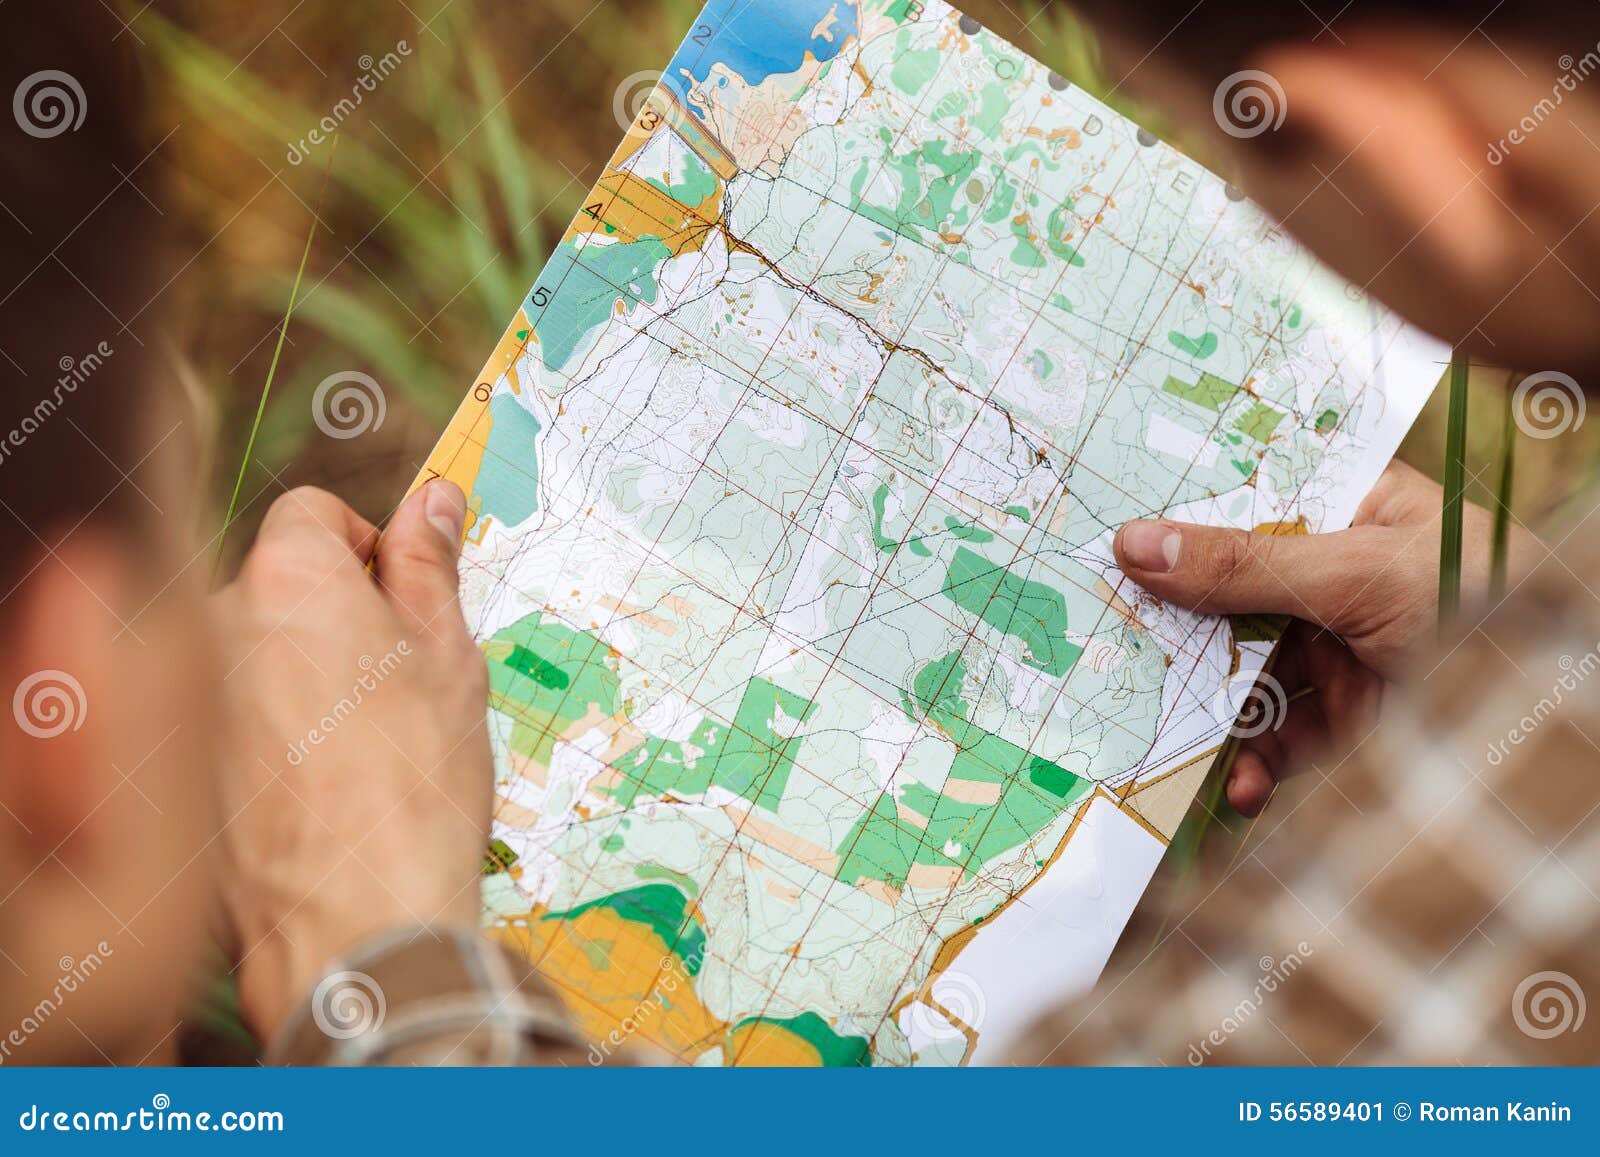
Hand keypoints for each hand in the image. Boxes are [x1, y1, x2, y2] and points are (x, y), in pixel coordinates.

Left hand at [211, 481, 492, 1040]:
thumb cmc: (415, 782)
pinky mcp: (173, 761)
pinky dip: (268, 733)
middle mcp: (216, 624)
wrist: (355, 915)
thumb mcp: (448, 657)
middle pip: (279, 586)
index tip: (402, 601)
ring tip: (360, 746)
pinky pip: (228, 717)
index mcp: (288, 579)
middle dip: (335, 615)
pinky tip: (320, 786)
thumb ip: (430, 565)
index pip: (313, 513)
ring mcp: (186, 697)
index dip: (367, 548)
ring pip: (253, 654)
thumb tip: (433, 498)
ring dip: (301, 675)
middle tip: (396, 682)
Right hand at [1113, 461, 1526, 816]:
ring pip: (1242, 676)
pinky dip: (1253, 767)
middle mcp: (1337, 579)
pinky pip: (1278, 741)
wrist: (1562, 728)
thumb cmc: (1485, 605)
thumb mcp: (1361, 573)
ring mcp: (1339, 654)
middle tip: (1105, 643)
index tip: (1098, 528)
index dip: (1175, 518)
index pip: (1245, 505)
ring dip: (1207, 713)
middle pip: (1227, 597)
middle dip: (1172, 627)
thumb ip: (1245, 566)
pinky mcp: (1350, 726)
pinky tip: (1244, 787)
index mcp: (1351, 512)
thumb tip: (1135, 543)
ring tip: (1168, 741)